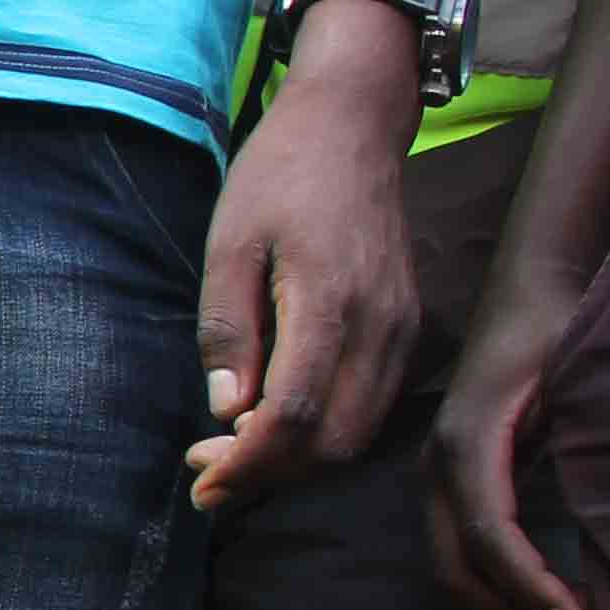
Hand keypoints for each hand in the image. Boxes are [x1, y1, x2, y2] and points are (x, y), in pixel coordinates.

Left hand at [187, 22, 420, 511]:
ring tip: (233, 451)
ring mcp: (402, 328)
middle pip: (336, 441)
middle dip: (270, 471)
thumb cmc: (280, 175)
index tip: (202, 485)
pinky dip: (326, 431)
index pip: (295, 416)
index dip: (249, 464)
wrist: (352, 125)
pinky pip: (373, 402)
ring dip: (298, 459)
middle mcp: (381, 326)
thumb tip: (226, 408)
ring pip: (361, 431)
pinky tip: (274, 420)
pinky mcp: (407, 325)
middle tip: (207, 469)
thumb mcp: (229, 244)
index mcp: (331, 303)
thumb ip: (228, 329)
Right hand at [424, 249, 586, 609]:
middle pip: (453, 562)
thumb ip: (565, 443)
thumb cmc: (554, 331)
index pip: (487, 532)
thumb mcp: (569, 383)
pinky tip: (536, 580)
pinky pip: (456, 542)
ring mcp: (435, 471)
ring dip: (498, 597)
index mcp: (467, 442)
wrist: (526, 291)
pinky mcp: (447, 475)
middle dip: (507, 605)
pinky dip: (491, 575)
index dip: (525, 581)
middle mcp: (437, 463)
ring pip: (448, 561)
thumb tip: (580, 518)